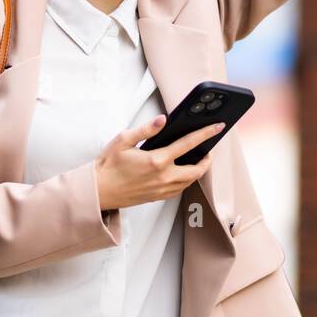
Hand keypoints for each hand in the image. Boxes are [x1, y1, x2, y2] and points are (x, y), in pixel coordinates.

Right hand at [94, 114, 224, 211]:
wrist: (99, 191)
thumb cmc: (108, 166)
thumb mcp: (123, 140)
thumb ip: (145, 129)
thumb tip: (162, 120)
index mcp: (157, 160)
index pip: (188, 144)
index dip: (205, 134)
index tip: (217, 127)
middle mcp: (163, 177)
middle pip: (197, 169)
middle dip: (207, 159)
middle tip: (208, 150)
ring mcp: (162, 189)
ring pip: (190, 181)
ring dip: (198, 170)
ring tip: (198, 160)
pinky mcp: (158, 197)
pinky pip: (180, 189)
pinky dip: (186, 180)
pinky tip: (182, 172)